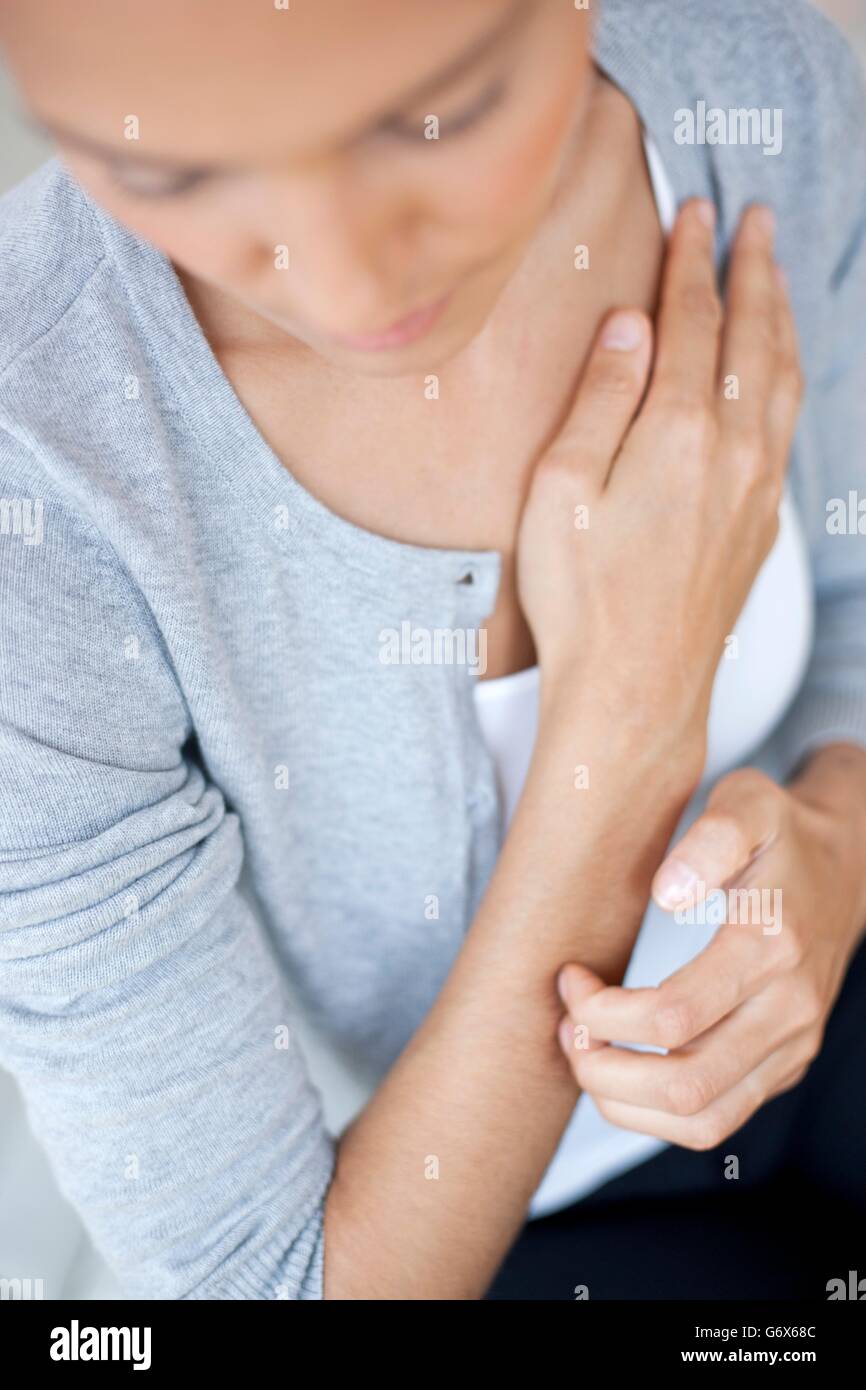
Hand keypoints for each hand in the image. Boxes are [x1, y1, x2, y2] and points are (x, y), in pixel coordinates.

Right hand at [517, 199, 802, 772]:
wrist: (636, 691)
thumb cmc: (584, 602)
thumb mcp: (560, 491)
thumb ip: (599, 400)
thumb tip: (628, 328)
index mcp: (680, 433)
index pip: (694, 320)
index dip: (692, 260)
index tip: (693, 213)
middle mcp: (735, 452)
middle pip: (755, 335)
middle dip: (754, 269)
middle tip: (752, 220)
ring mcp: (757, 489)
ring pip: (785, 377)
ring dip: (781, 316)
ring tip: (774, 276)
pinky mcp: (760, 523)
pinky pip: (787, 425)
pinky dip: (787, 374)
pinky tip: (776, 371)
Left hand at [556, 762, 865, 1149]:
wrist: (845, 868)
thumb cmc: (780, 834)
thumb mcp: (750, 803)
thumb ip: (711, 838)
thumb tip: (667, 893)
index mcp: (773, 947)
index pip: (672, 1017)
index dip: (602, 1010)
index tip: (569, 978)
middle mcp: (789, 1011)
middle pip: (685, 1085)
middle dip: (603, 1068)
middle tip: (566, 1025)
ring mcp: (791, 1047)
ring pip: (701, 1121)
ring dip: (624, 1102)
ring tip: (583, 1054)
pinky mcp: (784, 1067)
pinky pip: (717, 1120)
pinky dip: (654, 1113)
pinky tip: (619, 1068)